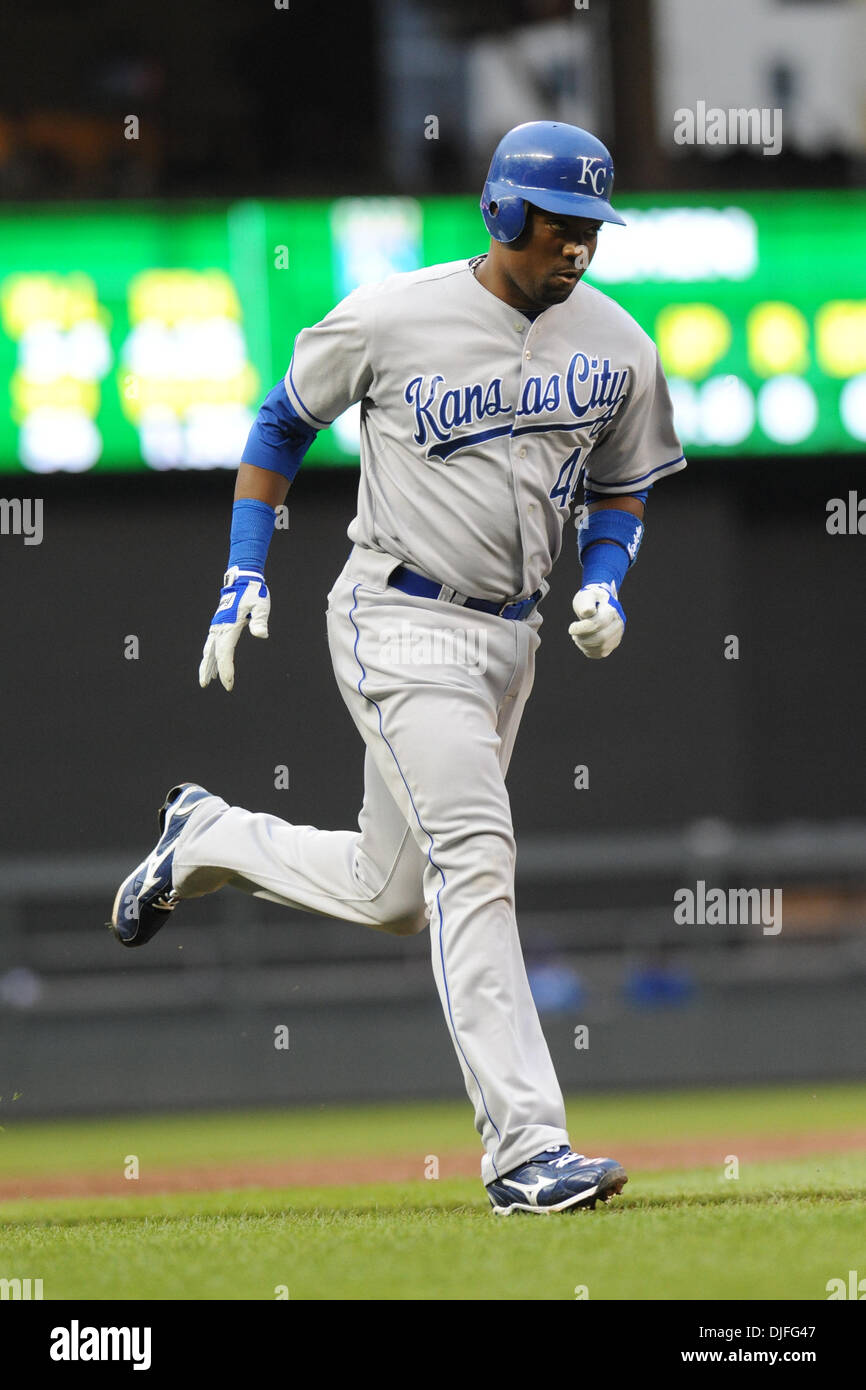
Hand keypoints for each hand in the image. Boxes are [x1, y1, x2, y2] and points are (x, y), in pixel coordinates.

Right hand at [198, 566, 269, 690]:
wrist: (243, 579)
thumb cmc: (254, 592)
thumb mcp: (261, 605)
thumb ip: (260, 620)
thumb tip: (261, 635)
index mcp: (229, 625)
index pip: (225, 652)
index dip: (226, 669)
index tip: (228, 683)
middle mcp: (220, 627)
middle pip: (212, 653)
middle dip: (209, 670)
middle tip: (205, 685)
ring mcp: (217, 625)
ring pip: (209, 649)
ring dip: (206, 664)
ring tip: (206, 679)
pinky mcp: (219, 624)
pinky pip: (212, 643)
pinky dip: (211, 655)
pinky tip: (213, 664)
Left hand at [569, 582, 624, 659]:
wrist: (601, 605)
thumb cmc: (591, 600)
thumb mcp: (586, 596)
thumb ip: (586, 603)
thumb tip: (588, 612)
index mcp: (611, 611)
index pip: (597, 624)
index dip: (581, 629)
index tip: (571, 627)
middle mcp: (617, 624)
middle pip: (601, 638)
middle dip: (583, 638)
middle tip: (574, 634)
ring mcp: (617, 635)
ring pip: (601, 648)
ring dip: (584, 645)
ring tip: (577, 637)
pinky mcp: (613, 644)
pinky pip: (600, 653)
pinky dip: (588, 650)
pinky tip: (583, 642)